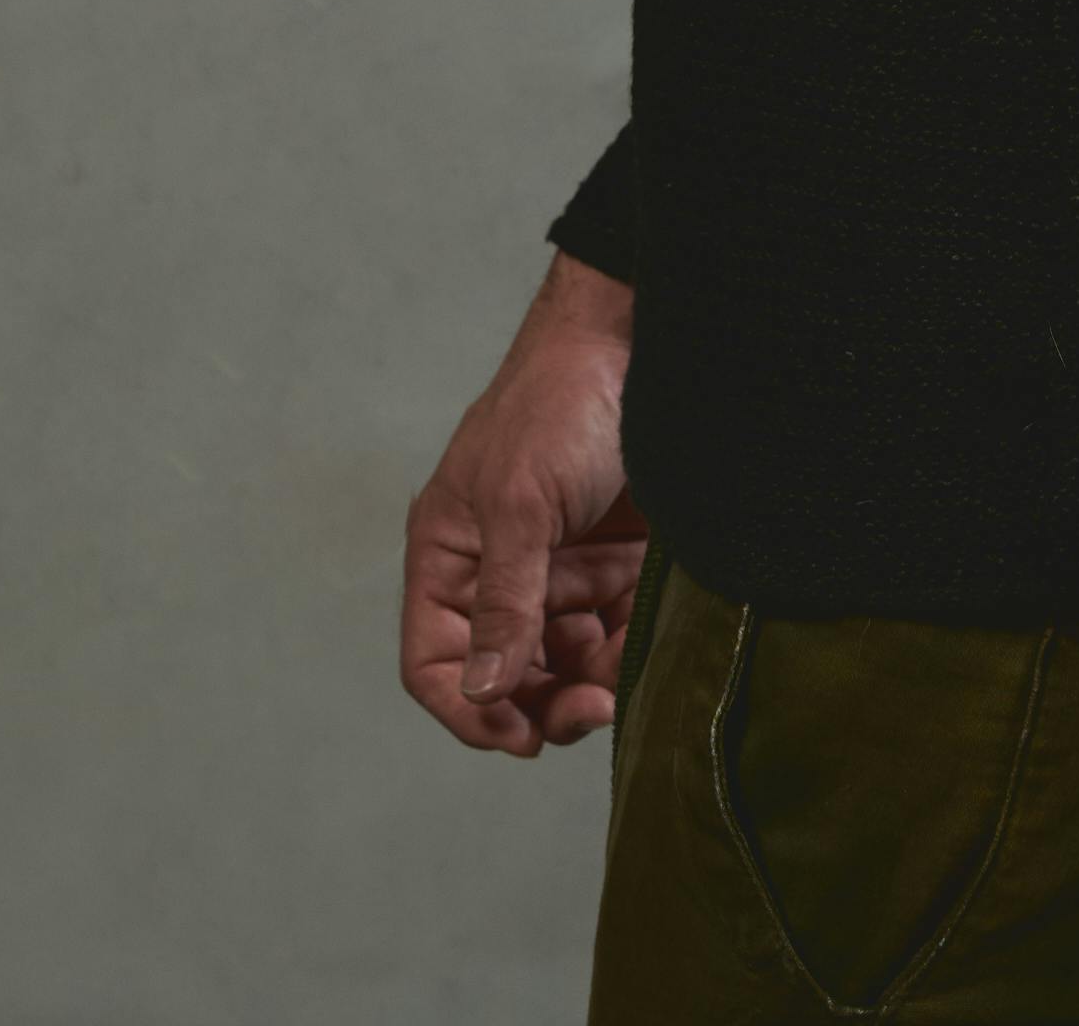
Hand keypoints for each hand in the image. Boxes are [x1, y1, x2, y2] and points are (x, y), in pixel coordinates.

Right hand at [400, 256, 646, 758]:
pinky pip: (613, 633)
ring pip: (564, 664)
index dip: (468, 709)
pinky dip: (626, 650)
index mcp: (452, 554)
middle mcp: (500, 571)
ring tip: (619, 677)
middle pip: (505, 675)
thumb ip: (503, 602)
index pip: (435, 660)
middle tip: (588, 712)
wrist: (639, 341)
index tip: (517, 737)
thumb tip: (482, 692)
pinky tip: (643, 645)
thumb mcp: (521, 504)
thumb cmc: (560, 403)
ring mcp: (559, 568)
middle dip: (542, 703)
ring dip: (590, 683)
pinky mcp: (614, 562)